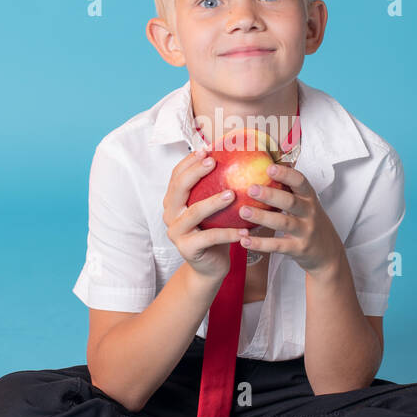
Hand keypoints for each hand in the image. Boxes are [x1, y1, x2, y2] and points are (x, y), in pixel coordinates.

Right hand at [162, 148, 245, 281]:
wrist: (209, 267)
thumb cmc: (214, 233)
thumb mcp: (213, 209)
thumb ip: (215, 189)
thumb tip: (236, 159)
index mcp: (173, 201)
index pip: (176, 176)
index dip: (189, 161)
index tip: (207, 149)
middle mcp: (170, 215)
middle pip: (179, 189)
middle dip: (195, 173)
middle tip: (213, 163)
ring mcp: (176, 232)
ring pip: (194, 212)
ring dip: (214, 202)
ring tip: (232, 194)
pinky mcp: (187, 248)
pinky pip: (210, 237)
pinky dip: (229, 233)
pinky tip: (245, 230)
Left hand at [234, 162, 344, 274]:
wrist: (328, 253)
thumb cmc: (310, 222)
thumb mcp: (306, 204)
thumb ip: (289, 190)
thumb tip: (266, 166)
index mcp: (309, 198)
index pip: (300, 182)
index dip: (286, 174)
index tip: (269, 167)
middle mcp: (309, 213)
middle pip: (290, 202)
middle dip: (270, 194)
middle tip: (250, 188)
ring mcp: (305, 231)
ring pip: (282, 223)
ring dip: (261, 217)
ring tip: (243, 212)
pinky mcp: (298, 249)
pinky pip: (277, 246)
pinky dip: (260, 243)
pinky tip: (245, 240)